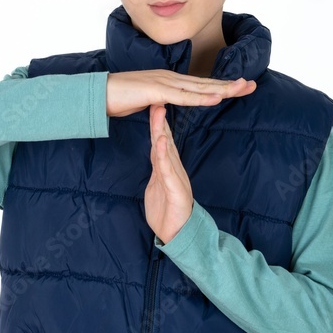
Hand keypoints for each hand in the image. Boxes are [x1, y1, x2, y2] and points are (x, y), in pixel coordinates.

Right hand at [106, 70, 255, 117]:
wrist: (98, 94)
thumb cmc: (118, 99)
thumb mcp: (145, 102)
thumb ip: (159, 103)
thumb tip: (165, 106)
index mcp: (168, 81)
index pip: (200, 85)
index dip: (220, 86)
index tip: (239, 88)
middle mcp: (169, 78)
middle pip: (205, 83)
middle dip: (229, 84)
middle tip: (252, 85)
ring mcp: (163, 82)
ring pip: (198, 87)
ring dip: (221, 88)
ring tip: (241, 88)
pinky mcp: (155, 91)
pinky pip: (183, 97)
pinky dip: (201, 98)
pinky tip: (216, 98)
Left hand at [144, 104, 193, 243]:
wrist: (178, 234)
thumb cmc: (167, 210)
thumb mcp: (158, 185)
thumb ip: (157, 168)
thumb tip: (154, 153)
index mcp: (168, 167)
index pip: (162, 141)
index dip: (157, 123)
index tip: (153, 103)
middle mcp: (173, 169)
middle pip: (165, 141)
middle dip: (160, 120)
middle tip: (158, 99)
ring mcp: (176, 178)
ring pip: (167, 152)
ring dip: (162, 132)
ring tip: (158, 114)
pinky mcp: (177, 190)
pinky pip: (168, 170)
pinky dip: (163, 155)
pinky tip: (161, 142)